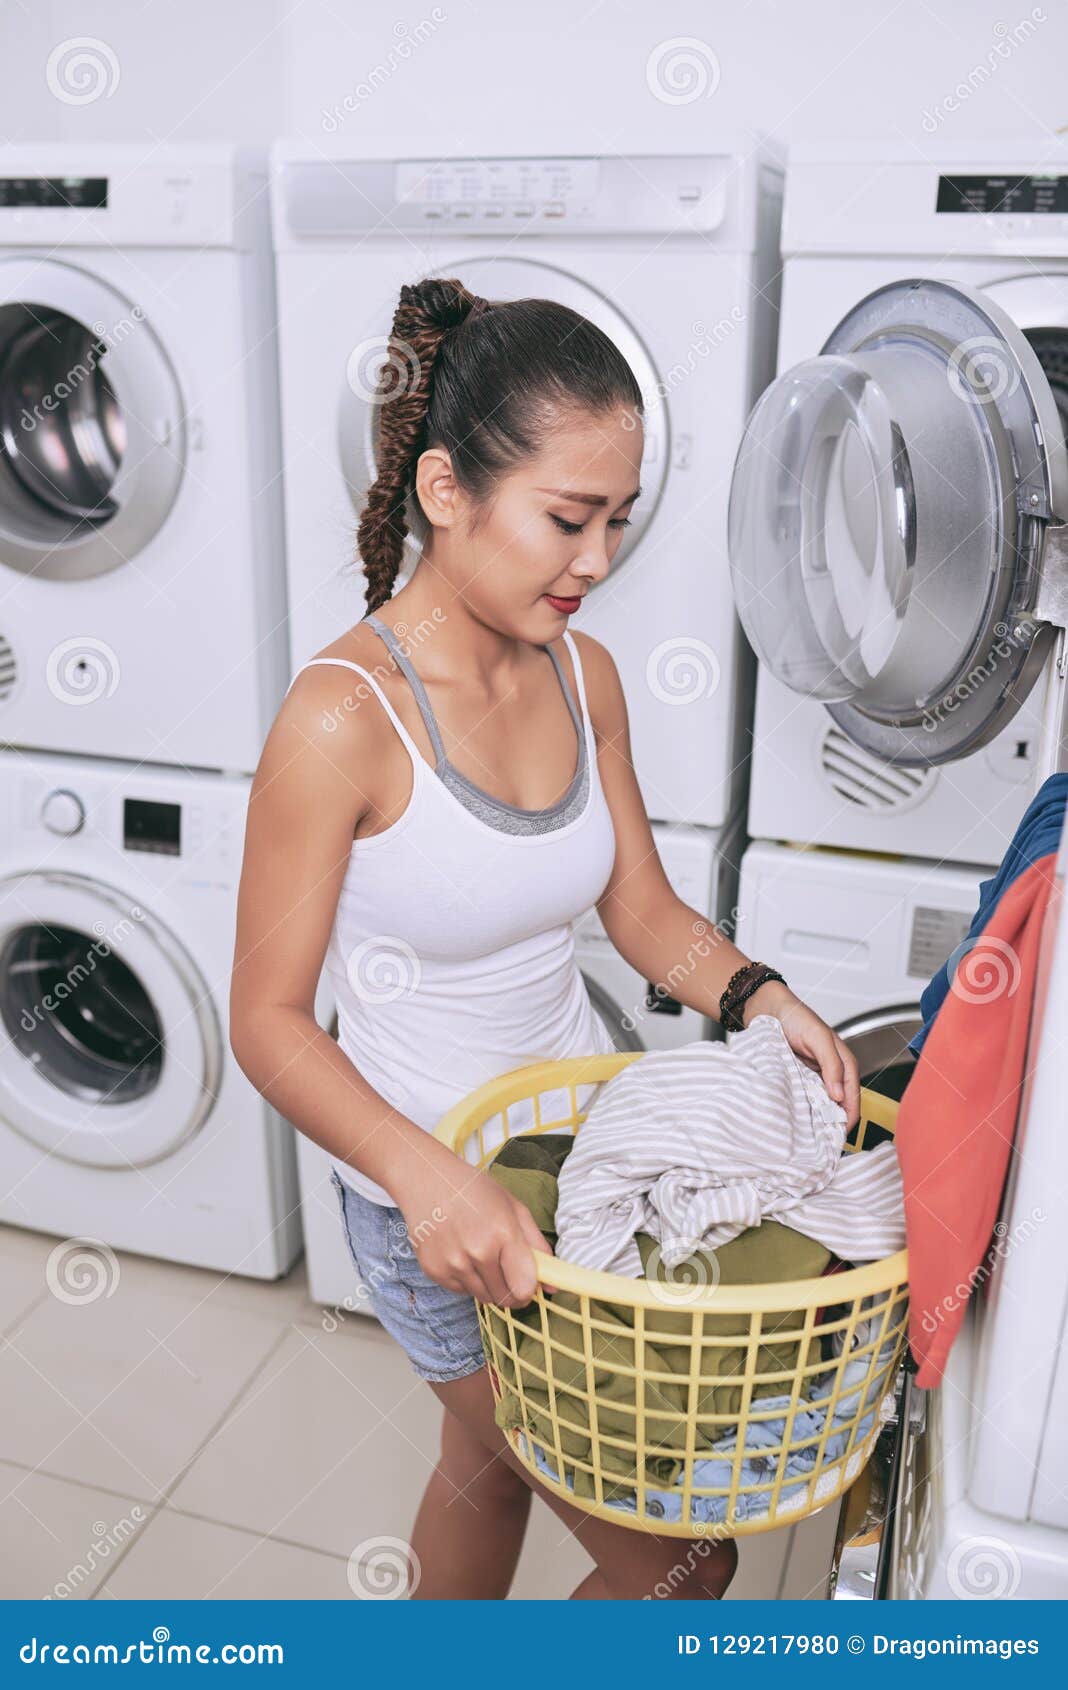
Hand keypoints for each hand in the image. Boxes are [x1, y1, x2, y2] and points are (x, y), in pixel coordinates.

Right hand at [397, 1158, 554, 1306]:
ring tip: (482, 1256)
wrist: (427, 1179)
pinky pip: (462, 1291)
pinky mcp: (434, 1271)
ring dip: (489, 1285)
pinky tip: (461, 1254)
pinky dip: (467, 1280)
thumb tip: (553, 1285)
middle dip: (512, 1290)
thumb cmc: (474, 1190)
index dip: (530, 1290)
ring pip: (483, 1298)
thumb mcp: (513, 1208)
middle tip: (507, 1272)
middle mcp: (477, 1252)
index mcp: (503, 1233)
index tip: (529, 1284)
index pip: (524, 1287)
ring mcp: (453, 1264)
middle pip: (505, 1299)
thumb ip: (536, 1246)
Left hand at [741, 980, 860, 1128]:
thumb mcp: (818, 1038)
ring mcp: (814, 1079)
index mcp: (844, 1064)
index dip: (847, 1119)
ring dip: (818, 1121)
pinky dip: (804, 1113)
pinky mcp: (798, 1081)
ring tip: (809, 1139)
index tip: (836, 1138)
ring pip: (822, 1107)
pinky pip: (805, 1102)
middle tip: (821, 1144)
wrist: (768, 1009)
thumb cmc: (797, 1017)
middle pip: (839, 1107)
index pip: (853, 1099)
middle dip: (833, 1125)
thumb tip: (839, 1095)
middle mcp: (832, 1075)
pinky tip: (796, 1123)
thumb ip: (832, 1064)